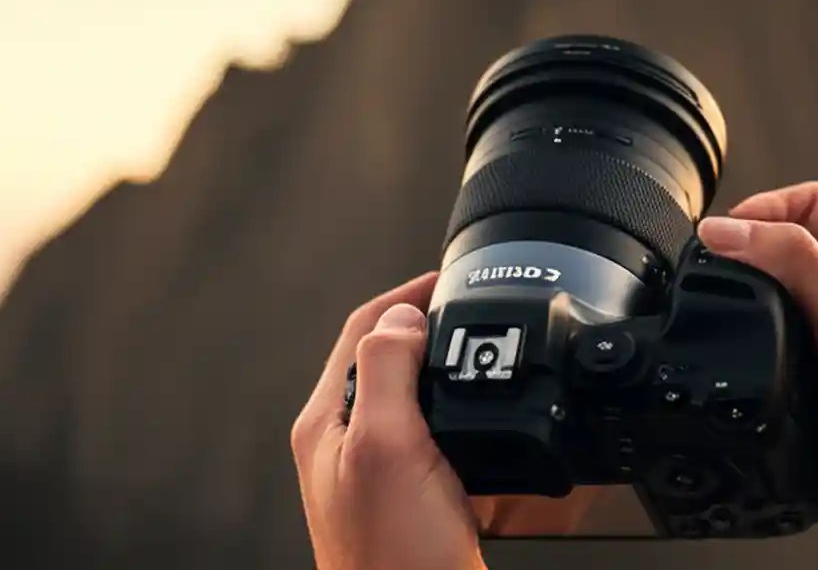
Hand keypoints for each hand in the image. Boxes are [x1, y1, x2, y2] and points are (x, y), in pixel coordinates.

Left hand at [291, 273, 485, 569]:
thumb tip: (403, 314)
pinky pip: (437, 437)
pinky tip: (488, 418)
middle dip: (429, 326)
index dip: (406, 295)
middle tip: (471, 308)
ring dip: (447, 369)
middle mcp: (347, 442)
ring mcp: (379, 472)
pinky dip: (464, 414)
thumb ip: (387, 371)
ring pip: (413, 397)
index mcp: (328, 422)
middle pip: (386, 357)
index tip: (447, 276)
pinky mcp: (412, 498)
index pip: (363, 330)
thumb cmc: (393, 560)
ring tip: (484, 352)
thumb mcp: (386, 447)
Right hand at [698, 182, 817, 569]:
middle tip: (712, 281)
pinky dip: (739, 353)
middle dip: (741, 257)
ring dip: (738, 307)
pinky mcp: (805, 391)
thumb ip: (795, 267)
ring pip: (766, 304)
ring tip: (719, 321)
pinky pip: (760, 353)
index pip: (812, 206)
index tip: (725, 240)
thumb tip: (725, 230)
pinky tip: (731, 367)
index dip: (764, 209)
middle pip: (781, 250)